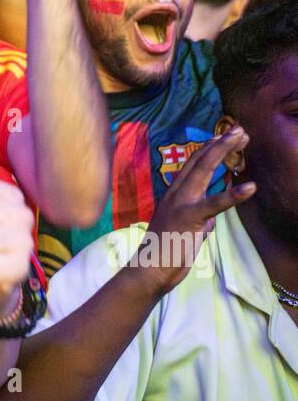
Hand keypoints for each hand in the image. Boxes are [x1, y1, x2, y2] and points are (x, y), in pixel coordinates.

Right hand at [140, 129, 255, 291]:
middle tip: (239, 129)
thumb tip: (210, 220)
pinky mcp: (190, 218)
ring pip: (204, 170)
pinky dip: (234, 194)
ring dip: (223, 150)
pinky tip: (251, 187)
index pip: (192, 165)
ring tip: (241, 137)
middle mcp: (176, 193)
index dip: (209, 148)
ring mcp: (181, 203)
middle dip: (220, 142)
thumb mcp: (185, 232)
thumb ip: (198, 221)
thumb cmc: (165, 254)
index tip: (223, 136)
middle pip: (199, 160)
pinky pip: (214, 204)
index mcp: (174, 195)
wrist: (148, 270)